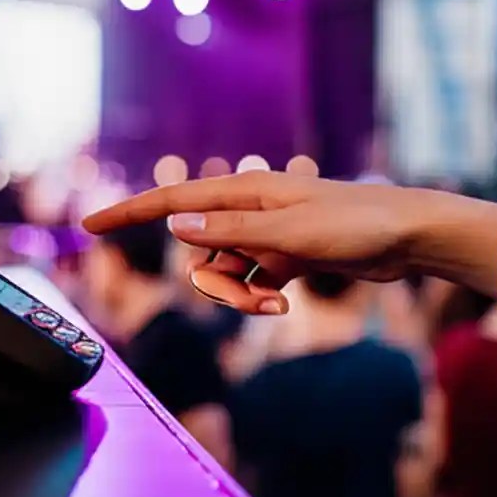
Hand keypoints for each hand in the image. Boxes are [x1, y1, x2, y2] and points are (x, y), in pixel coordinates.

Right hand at [82, 157, 457, 313]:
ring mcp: (268, 233)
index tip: (89, 227)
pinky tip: (282, 300)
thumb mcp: (291, 234)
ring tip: (276, 304)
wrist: (407, 236)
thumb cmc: (356, 225)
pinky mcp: (286, 255)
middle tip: (257, 300)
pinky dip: (258, 295)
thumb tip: (176, 228)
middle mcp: (251, 209)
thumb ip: (234, 233)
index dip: (129, 214)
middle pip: (199, 252)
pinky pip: (250, 279)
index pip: (173, 202)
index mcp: (246, 192)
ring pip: (224, 271)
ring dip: (240, 295)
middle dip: (215, 284)